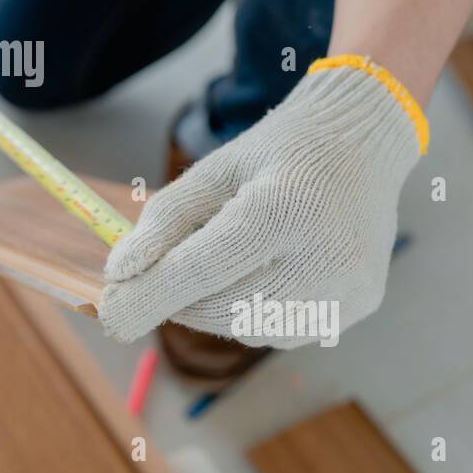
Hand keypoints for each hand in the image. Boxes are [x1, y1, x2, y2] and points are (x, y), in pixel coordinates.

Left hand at [99, 59, 425, 347]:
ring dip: (217, 308)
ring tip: (227, 259)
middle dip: (180, 300)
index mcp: (281, 207)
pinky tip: (266, 271)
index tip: (111, 316)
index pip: (200, 269)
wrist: (362, 142)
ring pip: (250, 329)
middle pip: (222, 307)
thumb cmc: (278, 152)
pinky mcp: (359, 304)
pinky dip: (256, 312)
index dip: (150, 296)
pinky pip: (284, 331)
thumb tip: (119, 274)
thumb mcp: (213, 168)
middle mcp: (323, 253)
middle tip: (165, 274)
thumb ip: (163, 219)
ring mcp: (348, 285)